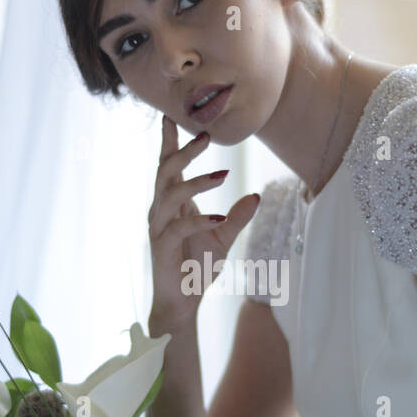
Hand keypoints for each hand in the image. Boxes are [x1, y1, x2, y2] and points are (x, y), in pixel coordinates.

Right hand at [147, 115, 259, 332]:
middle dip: (184, 152)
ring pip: (170, 195)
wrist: (182, 302)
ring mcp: (159, 228)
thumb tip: (257, 195)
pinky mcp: (161, 247)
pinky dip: (199, 221)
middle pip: (165, 172)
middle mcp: (162, 210)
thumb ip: (237, 217)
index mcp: (173, 202)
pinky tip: (220, 217)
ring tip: (222, 175)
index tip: (171, 115)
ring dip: (196, 183)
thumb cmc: (197, 267)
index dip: (168, 141)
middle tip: (206, 136)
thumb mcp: (223, 237)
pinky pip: (178, 227)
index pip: (168, 166)